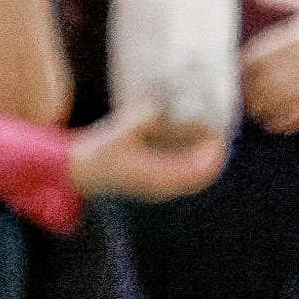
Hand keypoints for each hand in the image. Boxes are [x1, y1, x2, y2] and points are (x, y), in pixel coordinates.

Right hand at [66, 108, 227, 202]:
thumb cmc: (95, 154)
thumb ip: (140, 120)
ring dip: (205, 162)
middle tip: (221, 134)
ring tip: (210, 139)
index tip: (220, 132)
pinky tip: (191, 148)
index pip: (198, 170)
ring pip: (194, 180)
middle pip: (202, 177)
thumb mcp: (117, 132)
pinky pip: (184, 179)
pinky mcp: (153, 186)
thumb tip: (157, 108)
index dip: (213, 152)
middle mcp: (161, 188)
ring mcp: (158, 190)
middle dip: (215, 157)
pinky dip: (193, 165)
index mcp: (156, 178)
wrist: (78, 173)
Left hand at [239, 0, 298, 132]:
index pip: (252, 59)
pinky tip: (273, 119)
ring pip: (271, 104)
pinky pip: (291, 119)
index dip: (239, 67)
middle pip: (257, 84)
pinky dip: (277, 122)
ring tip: (255, 107)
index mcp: (296, 36)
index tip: (236, 69)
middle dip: (245, 90)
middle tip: (243, 91)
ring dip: (257, 108)